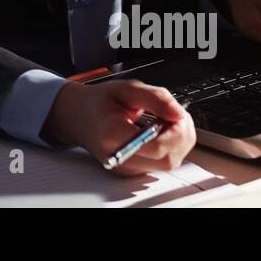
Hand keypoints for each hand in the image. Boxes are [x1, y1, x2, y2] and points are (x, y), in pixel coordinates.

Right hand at [40, 79, 194, 175]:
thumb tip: (178, 113)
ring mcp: (127, 168)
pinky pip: (162, 162)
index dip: (175, 131)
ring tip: (165, 121)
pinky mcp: (134, 171)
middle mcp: (120, 157)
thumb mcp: (125, 89)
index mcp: (113, 134)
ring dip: (176, 141)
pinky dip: (169, 146)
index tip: (176, 113)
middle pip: (168, 159)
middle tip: (173, 115)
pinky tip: (159, 131)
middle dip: (180, 136)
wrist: (80, 117)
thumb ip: (155, 98)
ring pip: (169, 162)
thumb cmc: (99, 103)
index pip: (157, 147)